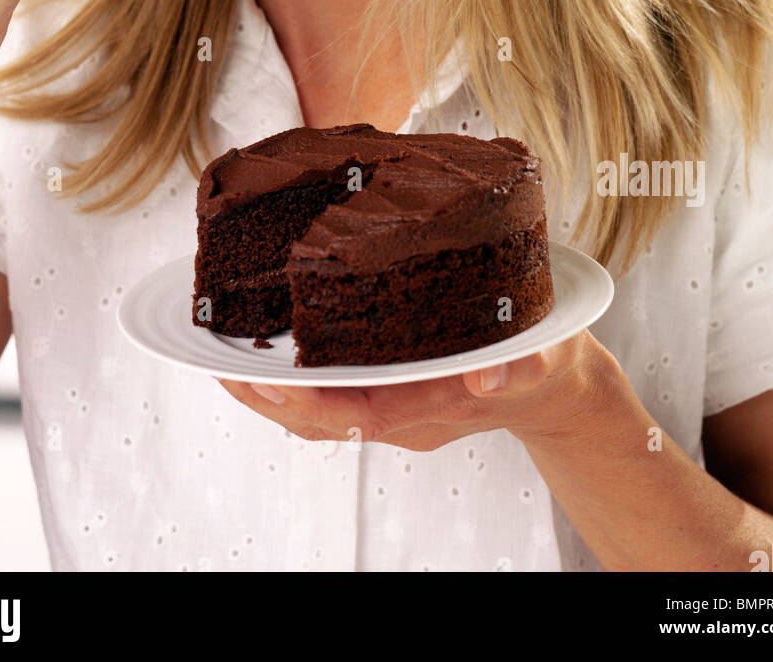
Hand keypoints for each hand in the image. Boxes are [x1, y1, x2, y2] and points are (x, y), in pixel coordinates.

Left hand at [216, 328, 615, 451]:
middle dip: (269, 401)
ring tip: (222, 361)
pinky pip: (333, 397)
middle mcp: (408, 413)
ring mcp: (397, 408)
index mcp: (437, 403)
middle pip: (326, 420)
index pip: (362, 412)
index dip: (309, 402)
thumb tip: (495, 372)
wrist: (555, 382)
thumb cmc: (546, 357)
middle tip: (217, 368)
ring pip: (322, 414)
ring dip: (272, 396)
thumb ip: (524, 364)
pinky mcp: (392, 393)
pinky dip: (296, 383)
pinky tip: (269, 353)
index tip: (266, 383)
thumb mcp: (547, 354)